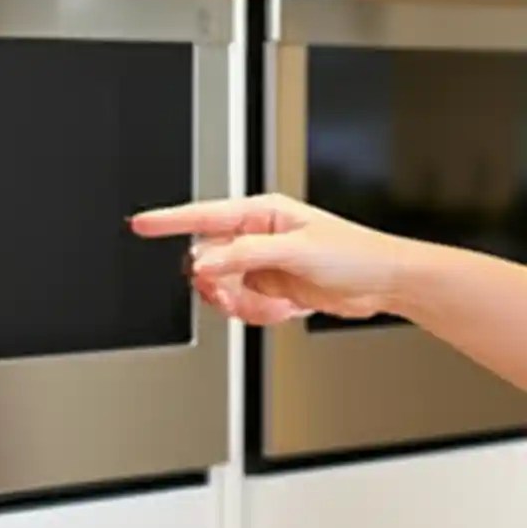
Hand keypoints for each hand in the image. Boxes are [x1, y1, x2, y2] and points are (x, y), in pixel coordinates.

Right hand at [129, 193, 414, 324]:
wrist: (387, 284)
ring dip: (239, 303)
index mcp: (261, 214)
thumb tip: (204, 261)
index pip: (203, 216)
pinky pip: (244, 305)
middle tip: (230, 293)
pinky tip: (283, 308)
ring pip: (224, 289)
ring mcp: (263, 264)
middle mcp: (258, 237)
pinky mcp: (271, 288)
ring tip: (266, 304)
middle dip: (217, 283)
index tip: (140, 224)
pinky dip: (258, 313)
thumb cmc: (355, 254)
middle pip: (209, 261)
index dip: (169, 221)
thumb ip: (244, 255)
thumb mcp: (295, 250)